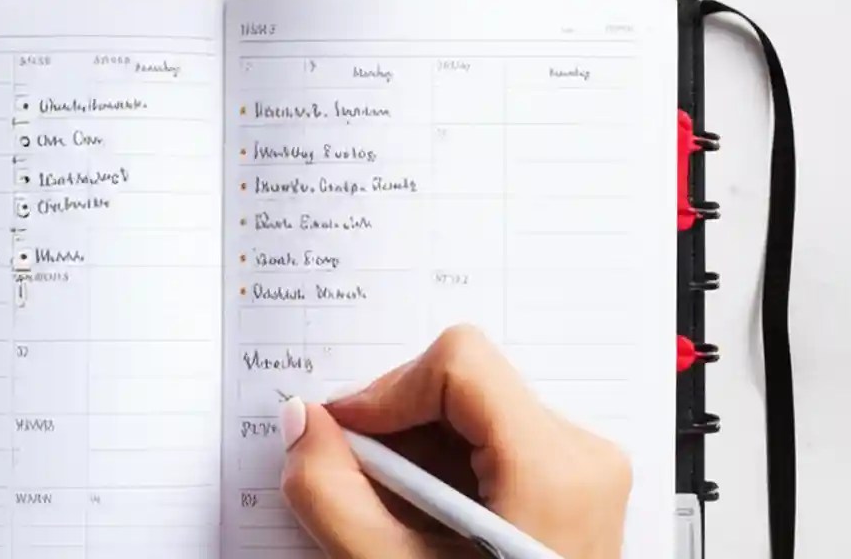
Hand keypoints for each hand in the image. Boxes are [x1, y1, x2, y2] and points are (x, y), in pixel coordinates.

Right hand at [279, 326, 632, 558]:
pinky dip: (442, 469)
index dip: (384, 391)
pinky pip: (491, 442)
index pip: (458, 363)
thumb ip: (332, 494)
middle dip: (395, 427)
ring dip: (414, 451)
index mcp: (554, 468)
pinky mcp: (571, 489)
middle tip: (359, 483)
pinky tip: (425, 523)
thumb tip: (302, 425)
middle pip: (463, 384)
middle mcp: (583, 456)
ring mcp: (583, 473)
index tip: (342, 433)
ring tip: (394, 516)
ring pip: (472, 411)